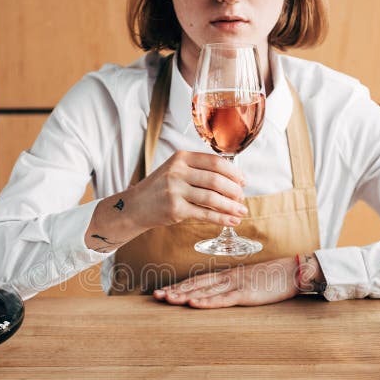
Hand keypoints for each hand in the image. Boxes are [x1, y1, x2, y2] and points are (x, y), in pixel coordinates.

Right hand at [129, 151, 248, 228]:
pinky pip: (205, 214)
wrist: (135, 206)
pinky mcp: (175, 209)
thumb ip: (199, 170)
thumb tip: (232, 180)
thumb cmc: (160, 189)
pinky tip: (231, 221)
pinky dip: (221, 219)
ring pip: (212, 198)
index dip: (233, 172)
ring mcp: (175, 190)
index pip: (215, 162)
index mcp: (181, 158)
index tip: (243, 181)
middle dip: (234, 191)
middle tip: (242, 199)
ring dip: (231, 207)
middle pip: (216, 180)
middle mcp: (178, 172)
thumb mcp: (175, 170)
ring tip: (241, 212)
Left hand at [153, 257, 299, 307]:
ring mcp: (235, 285)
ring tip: (167, 299)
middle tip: (156, 296)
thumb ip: (233, 285)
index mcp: (226, 275)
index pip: (198, 281)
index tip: (163, 291)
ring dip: (185, 296)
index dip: (179, 286)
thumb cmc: (272, 277)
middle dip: (175, 291)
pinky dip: (207, 302)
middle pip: (196, 285)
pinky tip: (194, 304)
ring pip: (205, 291)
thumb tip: (219, 292)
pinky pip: (223, 299)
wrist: (292, 271)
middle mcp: (227, 278)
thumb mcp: (248, 280)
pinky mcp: (245, 294)